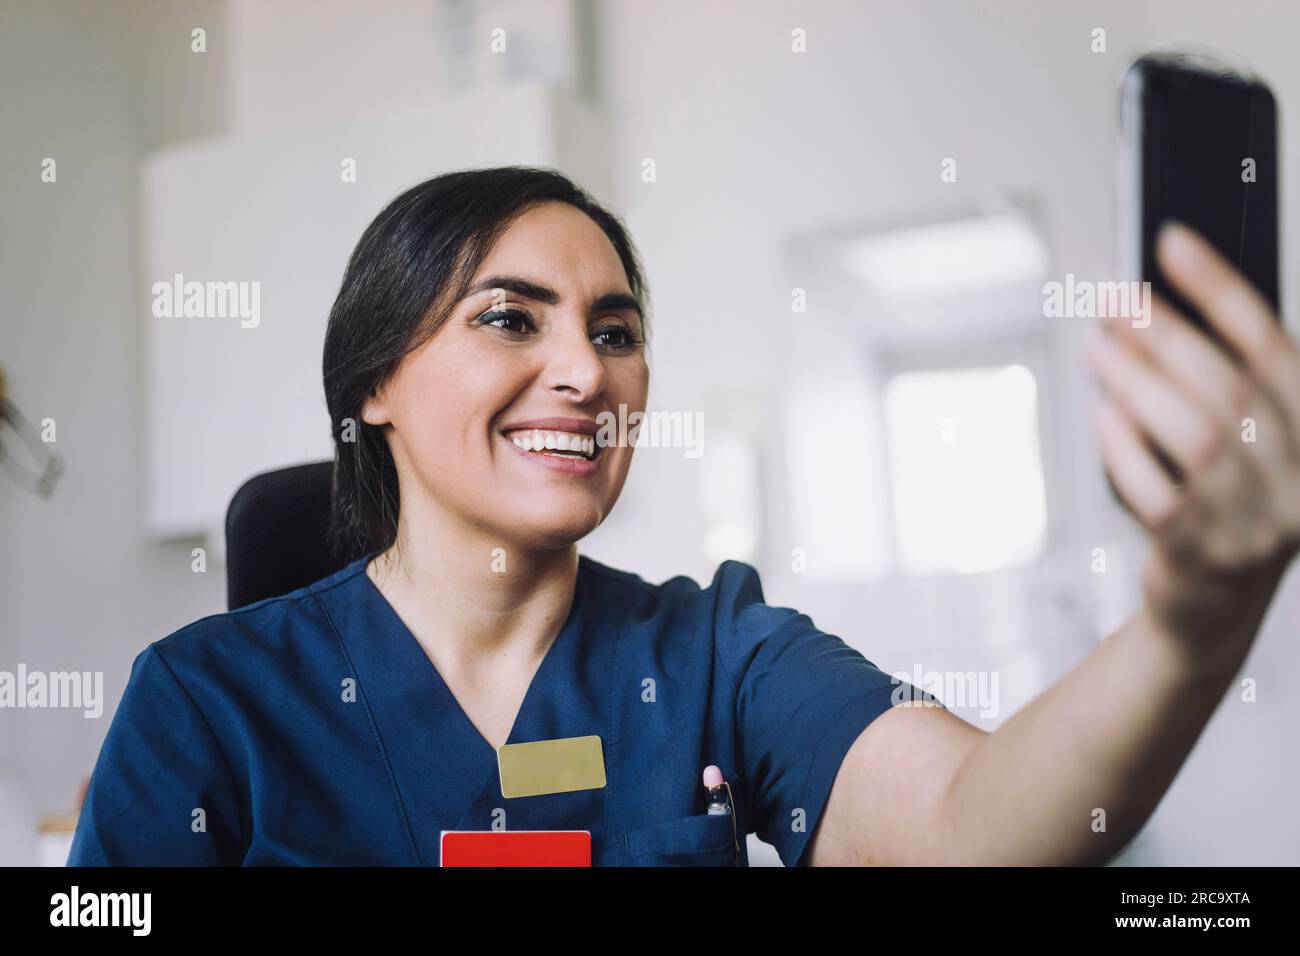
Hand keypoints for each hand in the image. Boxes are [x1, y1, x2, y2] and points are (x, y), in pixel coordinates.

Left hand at [1085, 222, 1299, 663]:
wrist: (1210, 613)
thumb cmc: (1221, 508)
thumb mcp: (1245, 447)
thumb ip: (1221, 385)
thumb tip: (1150, 310)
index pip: (1272, 346)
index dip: (1219, 288)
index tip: (1170, 242)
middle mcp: (1299, 480)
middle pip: (1230, 387)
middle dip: (1165, 333)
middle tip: (1112, 300)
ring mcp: (1257, 526)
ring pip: (1198, 436)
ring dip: (1140, 383)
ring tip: (1097, 349)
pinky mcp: (1204, 559)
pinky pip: (1162, 493)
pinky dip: (1126, 448)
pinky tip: (1102, 415)